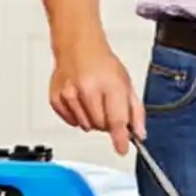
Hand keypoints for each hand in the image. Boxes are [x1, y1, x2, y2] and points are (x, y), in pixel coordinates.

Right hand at [49, 39, 144, 155]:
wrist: (78, 46)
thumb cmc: (102, 63)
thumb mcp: (126, 83)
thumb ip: (135, 111)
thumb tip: (139, 134)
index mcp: (109, 84)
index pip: (116, 120)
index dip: (120, 139)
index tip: (122, 149)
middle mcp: (87, 89)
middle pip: (101, 127)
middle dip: (107, 123)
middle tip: (107, 107)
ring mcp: (69, 94)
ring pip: (85, 126)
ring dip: (92, 120)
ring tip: (93, 101)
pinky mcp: (56, 98)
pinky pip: (71, 122)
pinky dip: (78, 117)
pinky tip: (80, 101)